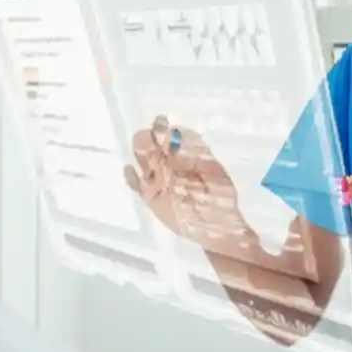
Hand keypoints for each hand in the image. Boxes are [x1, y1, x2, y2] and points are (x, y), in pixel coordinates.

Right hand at [123, 116, 247, 242]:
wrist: (218, 228)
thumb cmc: (221, 197)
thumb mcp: (214, 173)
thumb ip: (196, 156)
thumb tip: (177, 139)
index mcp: (187, 151)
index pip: (169, 132)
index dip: (163, 127)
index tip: (161, 123)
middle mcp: (170, 161)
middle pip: (151, 142)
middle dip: (148, 138)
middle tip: (151, 140)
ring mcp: (158, 178)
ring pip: (141, 158)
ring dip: (140, 154)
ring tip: (144, 154)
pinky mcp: (150, 196)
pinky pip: (136, 183)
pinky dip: (131, 177)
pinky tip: (131, 171)